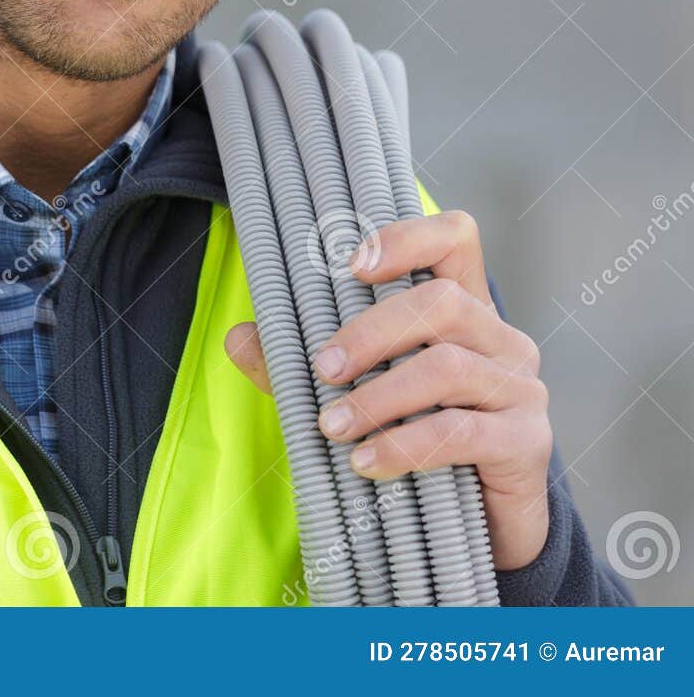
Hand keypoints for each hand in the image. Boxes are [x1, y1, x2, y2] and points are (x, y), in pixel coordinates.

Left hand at [223, 210, 551, 569]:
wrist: (479, 524)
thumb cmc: (414, 440)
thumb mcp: (352, 395)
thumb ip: (296, 366)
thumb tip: (236, 337)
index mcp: (463, 311)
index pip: (455, 240)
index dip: (409, 237)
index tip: (353, 264)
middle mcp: (501, 339)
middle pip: (442, 302)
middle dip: (370, 333)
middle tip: (323, 369)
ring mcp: (521, 388)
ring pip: (447, 367)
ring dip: (377, 397)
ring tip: (330, 427)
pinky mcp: (526, 441)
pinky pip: (461, 432)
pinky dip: (403, 445)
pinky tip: (364, 462)